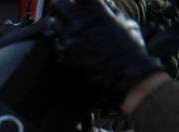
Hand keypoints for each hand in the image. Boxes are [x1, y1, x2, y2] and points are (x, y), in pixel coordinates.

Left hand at [48, 0, 164, 108]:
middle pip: (57, 5)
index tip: (78, 0)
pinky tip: (75, 49)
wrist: (124, 74)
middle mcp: (79, 22)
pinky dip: (63, 45)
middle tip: (65, 12)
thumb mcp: (125, 21)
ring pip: (53, 25)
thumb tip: (102, 2)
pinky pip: (57, 45)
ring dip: (60, 26)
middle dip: (60, 7)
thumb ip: (109, 10)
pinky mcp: (63, 55)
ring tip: (72, 32)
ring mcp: (69, 39)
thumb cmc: (129, 47)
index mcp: (96, 11)